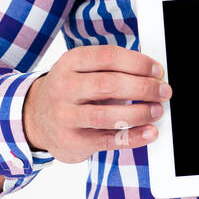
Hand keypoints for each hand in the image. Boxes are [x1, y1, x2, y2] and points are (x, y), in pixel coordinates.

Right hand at [22, 45, 171, 162]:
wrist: (35, 118)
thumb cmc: (69, 91)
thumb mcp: (80, 69)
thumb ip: (110, 69)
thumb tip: (151, 75)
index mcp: (70, 63)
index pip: (108, 57)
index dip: (137, 63)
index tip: (157, 70)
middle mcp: (64, 88)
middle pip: (109, 85)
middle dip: (143, 88)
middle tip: (163, 91)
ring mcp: (65, 116)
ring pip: (107, 115)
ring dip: (139, 113)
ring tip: (157, 110)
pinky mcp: (72, 141)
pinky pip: (108, 140)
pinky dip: (133, 138)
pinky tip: (149, 132)